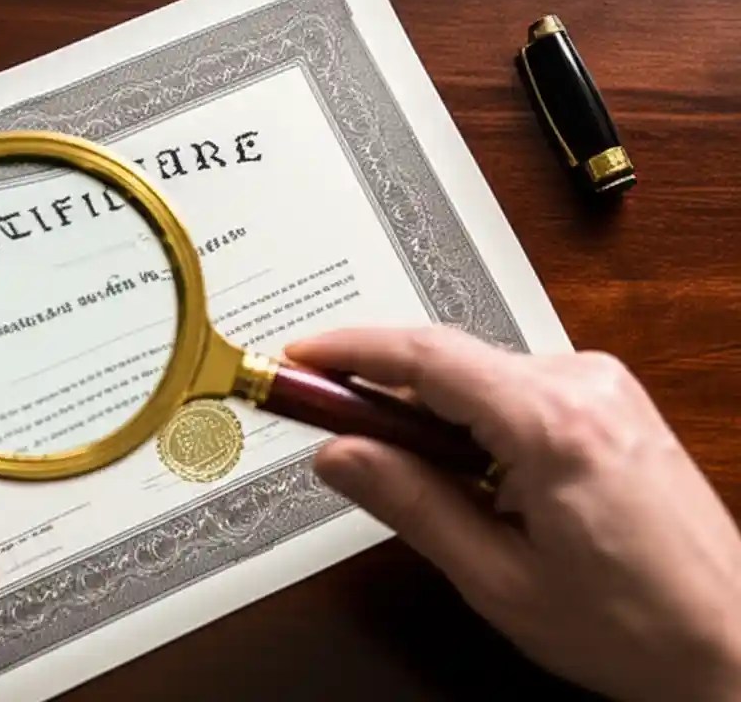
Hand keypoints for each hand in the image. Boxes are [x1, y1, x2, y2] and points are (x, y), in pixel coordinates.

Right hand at [286, 326, 740, 701]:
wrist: (733, 645)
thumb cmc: (635, 627)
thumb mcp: (496, 578)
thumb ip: (410, 504)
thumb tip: (341, 456)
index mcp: (554, 423)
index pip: (426, 357)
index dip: (349, 351)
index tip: (299, 360)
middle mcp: (584, 383)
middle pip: (448, 361)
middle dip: (379, 391)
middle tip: (326, 429)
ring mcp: (602, 387)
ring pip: (478, 376)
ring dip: (427, 412)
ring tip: (402, 475)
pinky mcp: (608, 402)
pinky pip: (513, 389)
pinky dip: (468, 419)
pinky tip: (459, 470)